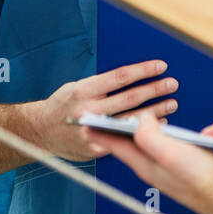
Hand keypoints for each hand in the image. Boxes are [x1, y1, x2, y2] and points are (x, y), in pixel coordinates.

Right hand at [30, 60, 178, 161]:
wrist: (40, 131)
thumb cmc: (62, 105)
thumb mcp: (76, 87)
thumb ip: (101, 86)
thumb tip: (133, 78)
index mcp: (83, 89)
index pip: (120, 77)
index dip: (142, 70)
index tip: (160, 66)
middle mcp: (88, 109)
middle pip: (129, 97)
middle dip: (154, 90)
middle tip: (172, 84)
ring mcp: (92, 130)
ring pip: (130, 118)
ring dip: (155, 111)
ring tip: (172, 103)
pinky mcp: (95, 148)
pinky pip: (124, 137)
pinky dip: (143, 130)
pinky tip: (157, 124)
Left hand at [86, 113, 212, 213]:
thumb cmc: (201, 178)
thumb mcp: (170, 153)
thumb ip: (150, 136)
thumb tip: (141, 118)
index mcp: (145, 164)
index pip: (115, 146)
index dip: (99, 132)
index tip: (85, 122)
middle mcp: (152, 168)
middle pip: (128, 146)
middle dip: (115, 130)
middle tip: (104, 118)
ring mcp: (166, 169)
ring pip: (145, 146)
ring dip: (138, 131)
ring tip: (131, 120)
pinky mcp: (181, 168)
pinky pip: (162, 148)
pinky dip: (157, 136)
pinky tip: (164, 130)